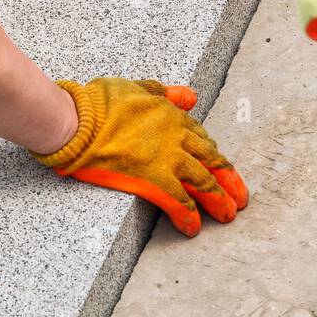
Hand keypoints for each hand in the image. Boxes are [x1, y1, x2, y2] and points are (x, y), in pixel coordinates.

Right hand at [31, 78, 248, 236]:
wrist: (77, 122)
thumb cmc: (98, 103)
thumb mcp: (136, 88)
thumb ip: (164, 93)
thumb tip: (190, 95)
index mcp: (172, 116)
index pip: (201, 139)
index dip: (212, 156)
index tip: (219, 168)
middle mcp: (176, 137)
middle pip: (212, 162)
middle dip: (228, 181)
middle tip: (239, 199)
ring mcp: (167, 159)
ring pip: (203, 183)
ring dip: (218, 201)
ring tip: (227, 215)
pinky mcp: (153, 180)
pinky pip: (179, 202)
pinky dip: (189, 216)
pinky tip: (192, 228)